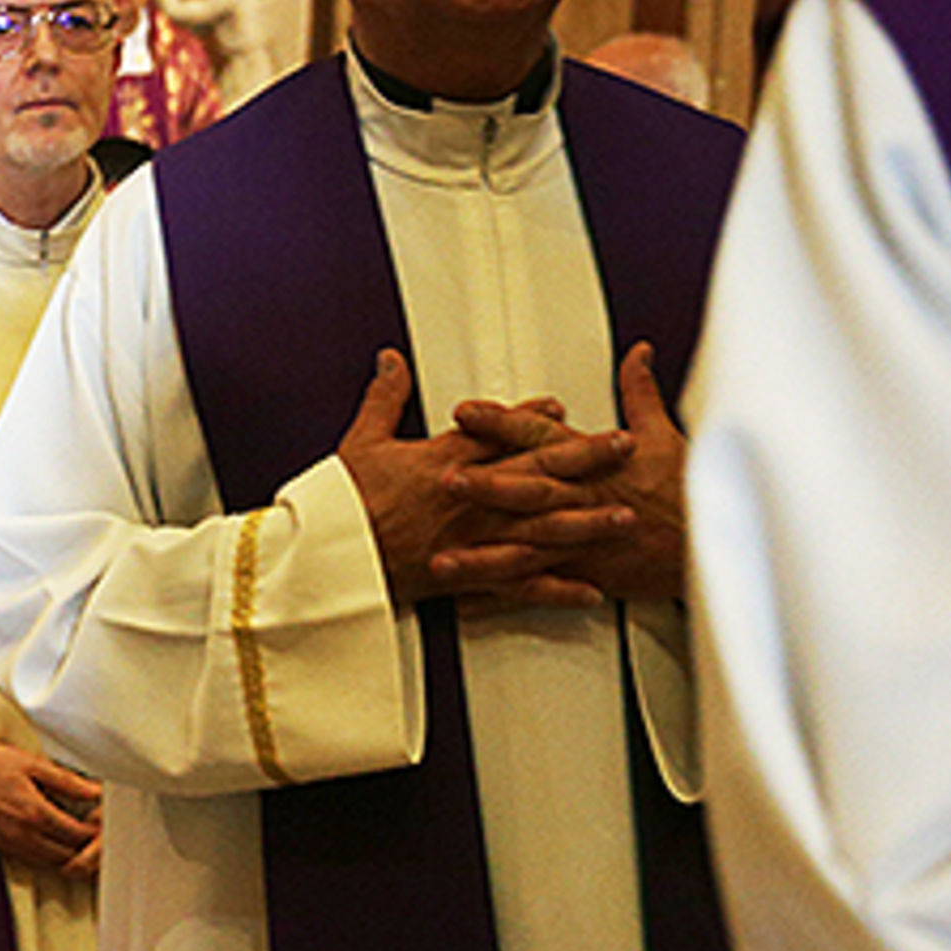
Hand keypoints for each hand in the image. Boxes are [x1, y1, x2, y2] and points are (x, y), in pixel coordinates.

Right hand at [0, 740, 102, 878]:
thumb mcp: (31, 764)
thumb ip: (67, 781)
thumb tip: (94, 791)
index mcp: (36, 813)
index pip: (80, 834)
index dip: (99, 830)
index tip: (107, 821)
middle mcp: (24, 835)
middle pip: (71, 856)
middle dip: (91, 849)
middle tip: (103, 836)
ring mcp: (11, 844)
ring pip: (54, 864)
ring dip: (74, 858)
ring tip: (86, 845)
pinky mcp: (1, 846)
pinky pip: (35, 862)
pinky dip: (53, 859)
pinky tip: (59, 847)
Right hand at [335, 349, 623, 612]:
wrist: (326, 557)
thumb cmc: (340, 506)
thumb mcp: (359, 442)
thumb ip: (384, 398)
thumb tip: (391, 361)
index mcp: (442, 463)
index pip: (498, 433)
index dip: (534, 419)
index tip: (561, 409)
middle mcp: (467, 498)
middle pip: (534, 473)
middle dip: (584, 459)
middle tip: (622, 447)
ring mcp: (472, 539)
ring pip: (539, 528)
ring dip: (586, 523)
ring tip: (623, 518)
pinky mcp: (465, 576)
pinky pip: (518, 585)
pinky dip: (555, 589)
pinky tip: (588, 590)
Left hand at [443, 342, 688, 604]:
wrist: (719, 544)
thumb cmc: (692, 490)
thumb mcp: (666, 434)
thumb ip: (639, 393)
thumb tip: (636, 355)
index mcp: (595, 462)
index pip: (541, 435)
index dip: (501, 422)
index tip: (464, 412)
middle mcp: (583, 500)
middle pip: (529, 489)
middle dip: (486, 485)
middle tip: (444, 480)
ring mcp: (583, 540)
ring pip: (525, 547)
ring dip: (482, 554)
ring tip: (441, 561)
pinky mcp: (587, 574)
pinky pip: (538, 589)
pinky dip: (502, 598)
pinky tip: (465, 604)